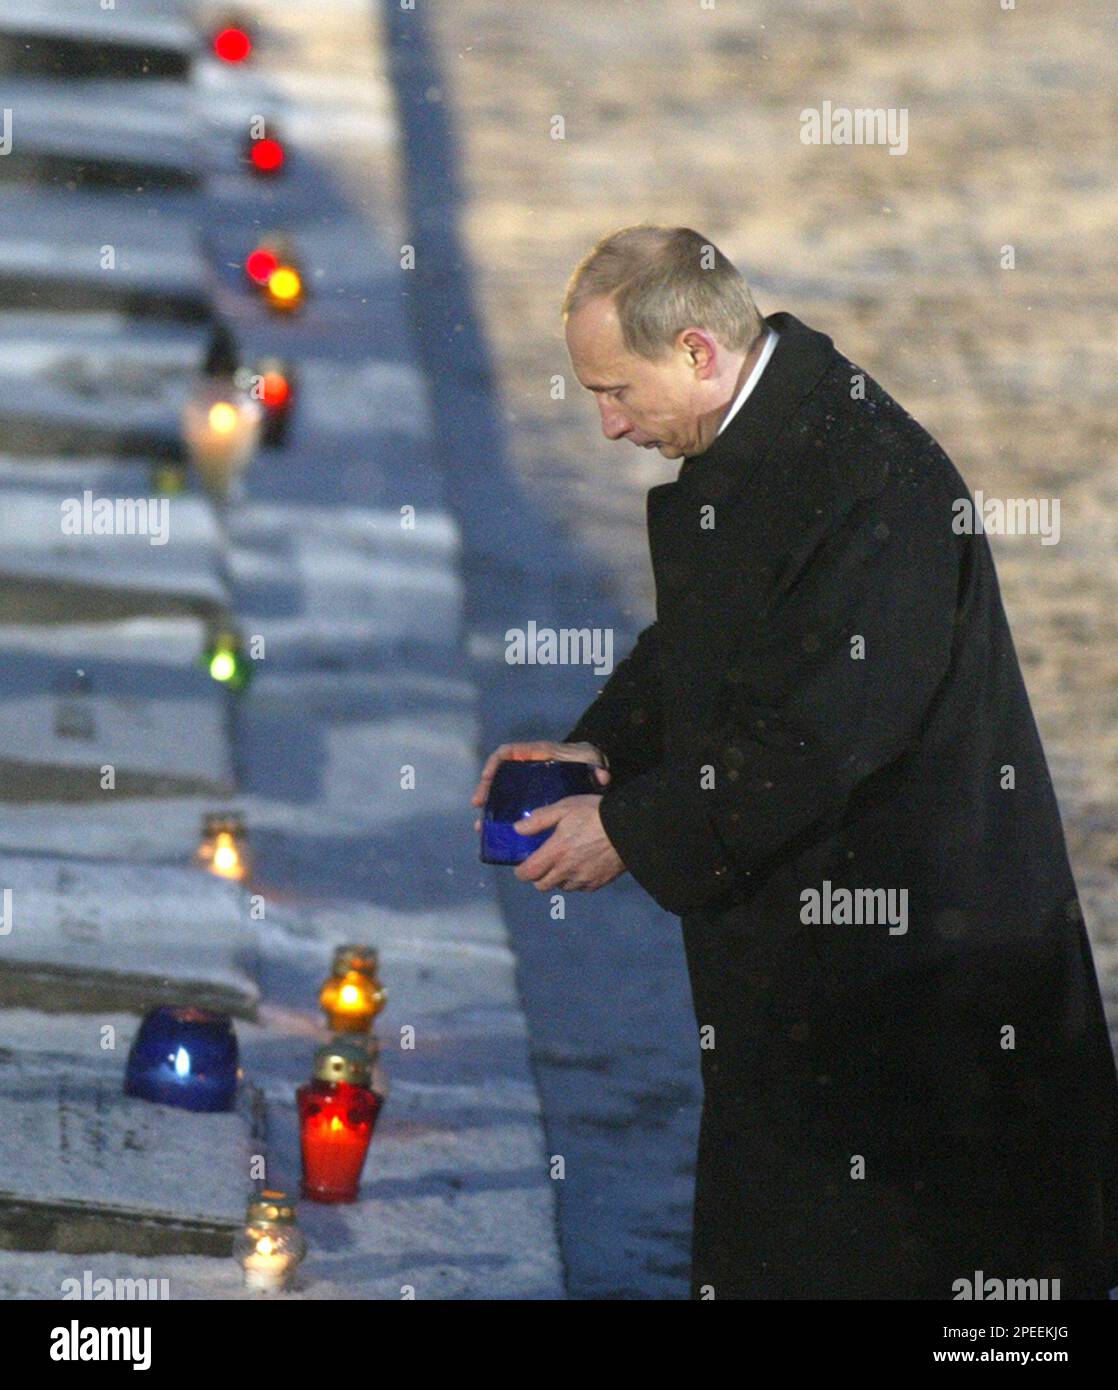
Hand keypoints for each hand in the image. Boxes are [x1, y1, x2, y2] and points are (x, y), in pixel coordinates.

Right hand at [471, 740, 609, 830]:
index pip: (508, 752)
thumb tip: (602, 777)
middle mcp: (526, 767)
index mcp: (537, 754)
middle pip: (499, 775)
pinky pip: (511, 805)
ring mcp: (526, 782)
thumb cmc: (587, 760)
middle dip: (486, 789)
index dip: (495, 763)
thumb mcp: (591, 761)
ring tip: (483, 826)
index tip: (487, 777)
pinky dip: (503, 818)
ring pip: (501, 793)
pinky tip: (498, 834)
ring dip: (490, 808)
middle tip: (479, 806)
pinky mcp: (529, 796)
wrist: (592, 766)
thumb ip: (597, 768)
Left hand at [513, 794, 625, 892]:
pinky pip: (581, 888)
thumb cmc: (594, 814)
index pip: (528, 873)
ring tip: (565, 864)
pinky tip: (583, 867)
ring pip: (562, 887)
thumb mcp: (565, 808)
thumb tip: (517, 830)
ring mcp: (583, 880)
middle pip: (542, 885)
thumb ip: (539, 820)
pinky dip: (577, 880)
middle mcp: (566, 872)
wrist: (630, 828)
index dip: (521, 871)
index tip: (522, 865)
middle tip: (544, 862)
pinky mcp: (598, 884)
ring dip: (558, 878)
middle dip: (539, 876)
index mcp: (555, 853)